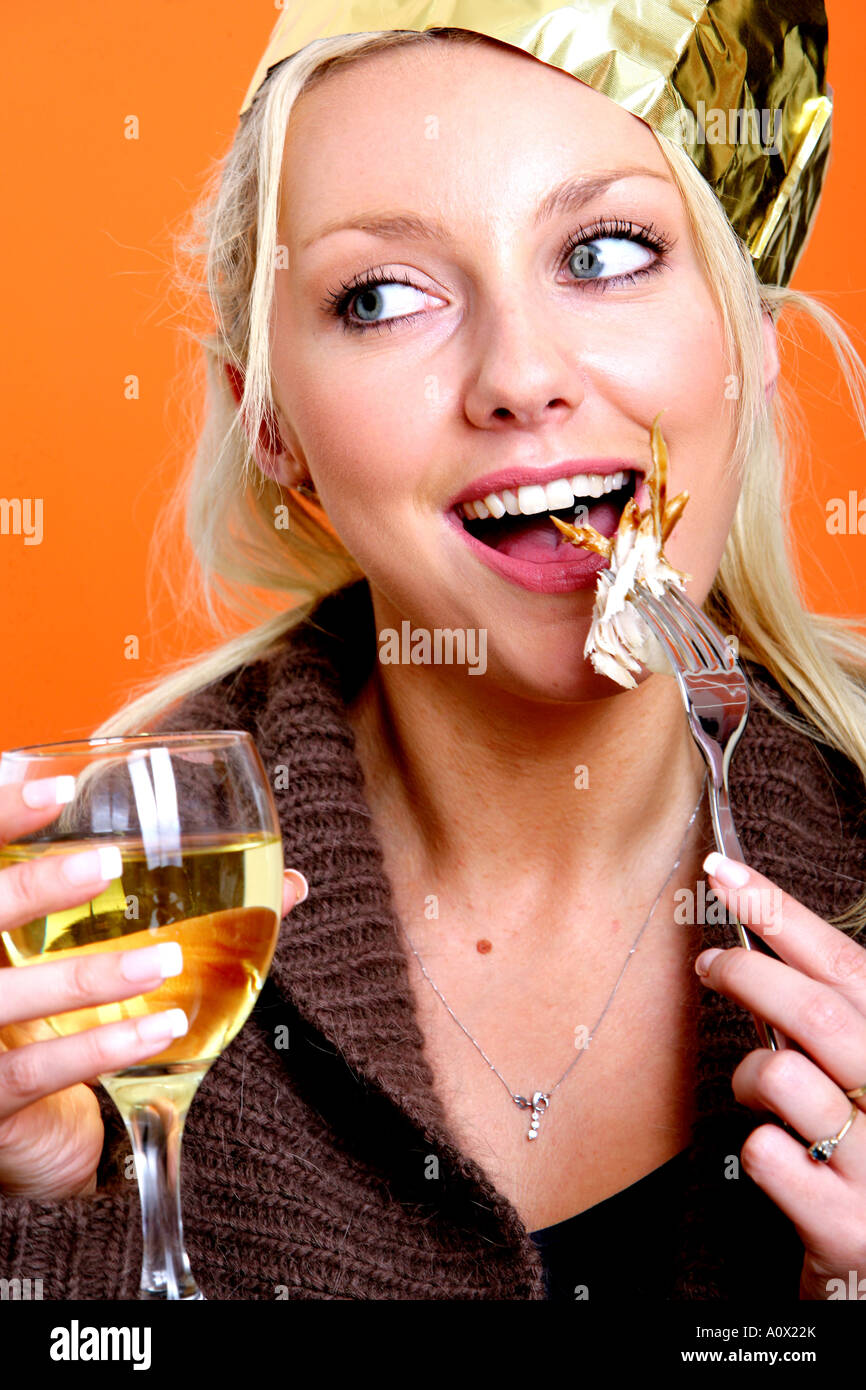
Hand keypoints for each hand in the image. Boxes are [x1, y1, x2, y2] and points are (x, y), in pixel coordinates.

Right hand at [0, 773, 307, 1201]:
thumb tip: (291, 883)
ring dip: (90, 975)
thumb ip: (192, 912)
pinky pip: (34, 1072)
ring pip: (2, 1000)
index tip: (58, 790)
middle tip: (104, 864)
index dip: (1, 815)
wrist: (36, 1130)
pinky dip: (101, 1047)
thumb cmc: (79, 1013)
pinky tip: (164, 1028)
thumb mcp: (108, 951)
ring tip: (164, 959)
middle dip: (36, 887)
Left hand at [696, 853, 865, 1299]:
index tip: (721, 870)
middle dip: (749, 975)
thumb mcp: (862, 1080)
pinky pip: (766, 1156)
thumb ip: (830, 1022)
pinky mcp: (846, 1226)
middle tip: (709, 965)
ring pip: (784, 1078)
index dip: (780, 911)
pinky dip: (755, 1150)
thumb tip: (757, 933)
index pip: (847, 965)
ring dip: (750, 1076)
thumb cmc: (864, 1156)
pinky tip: (779, 1165)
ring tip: (758, 1094)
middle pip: (816, 1013)